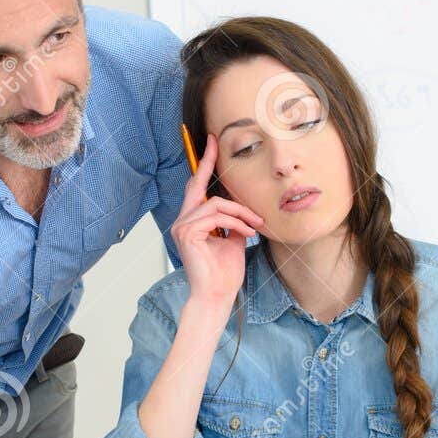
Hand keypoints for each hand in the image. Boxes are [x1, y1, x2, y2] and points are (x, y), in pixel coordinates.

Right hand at [171, 133, 262, 307]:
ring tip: (256, 224)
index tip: (211, 142)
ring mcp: (182, 226)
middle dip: (208, 161)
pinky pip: (216, 216)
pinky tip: (247, 232)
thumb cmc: (224, 273)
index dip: (204, 164)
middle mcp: (182, 220)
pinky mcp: (186, 232)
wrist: (217, 295)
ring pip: (216, 204)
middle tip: (217, 141)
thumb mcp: (234, 239)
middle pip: (198, 186)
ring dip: (241, 213)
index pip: (197, 188)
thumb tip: (243, 206)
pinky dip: (236, 223)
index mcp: (192, 221)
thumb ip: (233, 220)